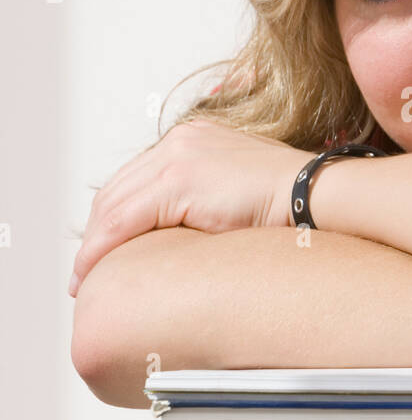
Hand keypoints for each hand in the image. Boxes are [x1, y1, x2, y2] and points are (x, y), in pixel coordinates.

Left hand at [69, 118, 313, 295]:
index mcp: (194, 139)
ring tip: (86, 279)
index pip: (136, 181)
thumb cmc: (292, 204)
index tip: (102, 250)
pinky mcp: (179, 179)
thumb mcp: (238, 195)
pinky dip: (102, 249)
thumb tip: (185, 238)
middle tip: (85, 271)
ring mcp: (178, 156)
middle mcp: (180, 141)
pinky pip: (124, 220)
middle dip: (94, 234)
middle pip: (116, 191)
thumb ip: (206, 203)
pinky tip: (95, 272)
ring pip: (113, 206)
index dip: (111, 219)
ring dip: (93, 247)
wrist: (317, 195)